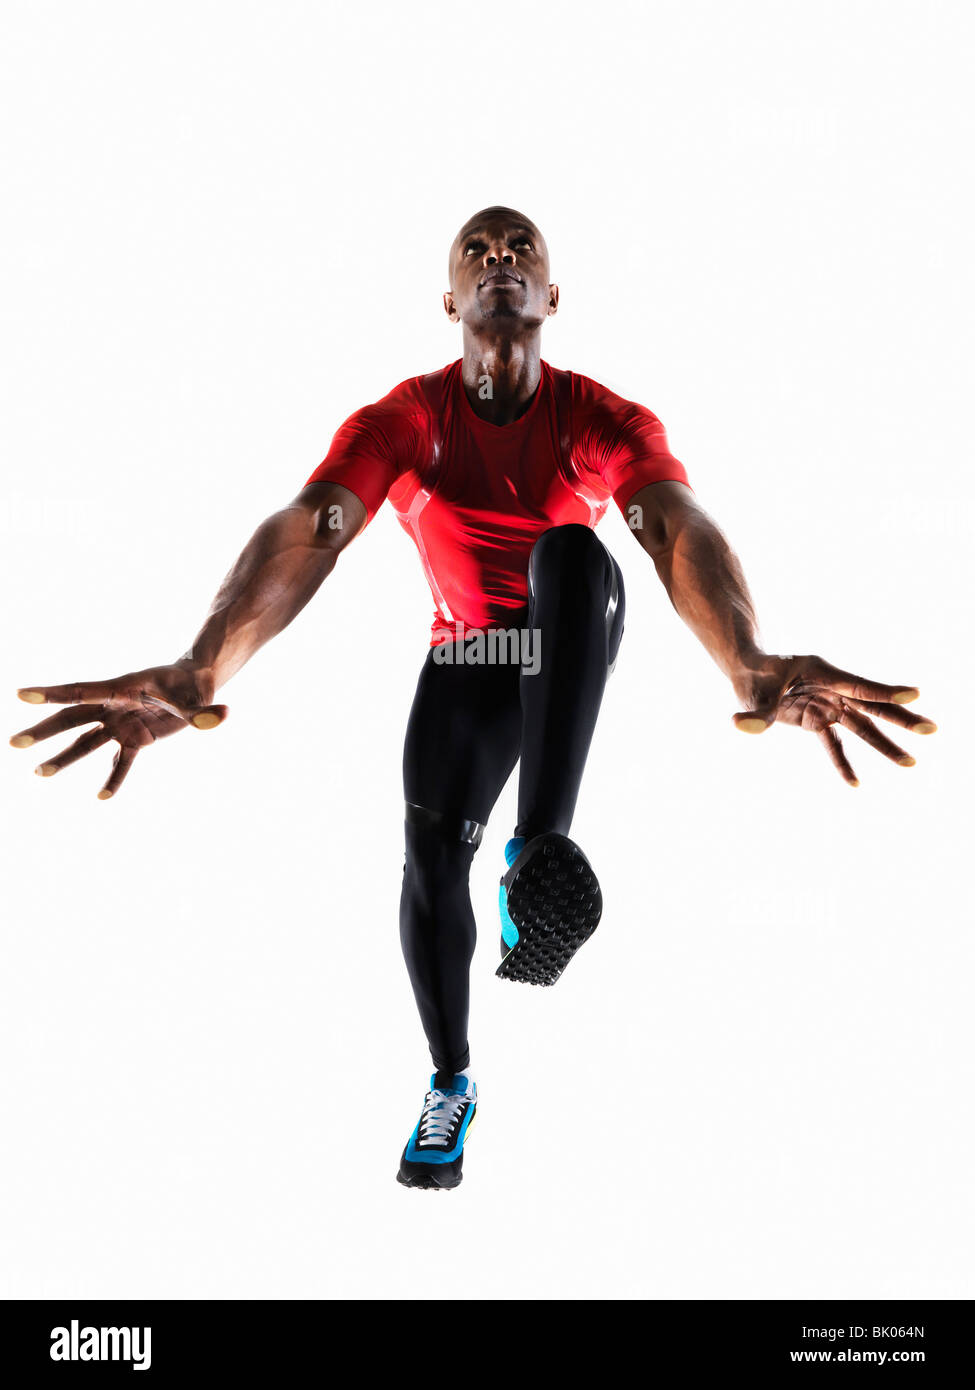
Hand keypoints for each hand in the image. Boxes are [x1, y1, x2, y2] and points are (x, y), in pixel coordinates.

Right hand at [10, 663, 227, 798]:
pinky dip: (113, 779)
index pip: (81, 691)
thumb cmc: (193, 682)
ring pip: (86, 741)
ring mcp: (122, 723)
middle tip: (15, 742)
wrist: (198, 683)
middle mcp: (115, 705)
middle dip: (44, 730)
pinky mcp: (136, 739)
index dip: (51, 694)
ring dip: (64, 757)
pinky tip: (102, 798)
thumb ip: (204, 712)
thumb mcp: (198, 696)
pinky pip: (120, 762)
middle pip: (72, 719)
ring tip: (39, 771)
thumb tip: (224, 716)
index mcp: (122, 687)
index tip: (20, 694)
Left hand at [731, 653, 936, 785]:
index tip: (915, 695)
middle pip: (872, 705)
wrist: (747, 671)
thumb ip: (754, 712)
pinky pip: (834, 744)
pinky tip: (855, 784)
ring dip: (885, 744)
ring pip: (862, 726)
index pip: (859, 685)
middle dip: (902, 718)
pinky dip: (843, 763)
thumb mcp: (752, 693)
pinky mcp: (817, 719)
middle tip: (931, 729)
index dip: (886, 692)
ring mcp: (827, 703)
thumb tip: (741, 725)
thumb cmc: (753, 675)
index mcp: (823, 672)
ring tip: (910, 762)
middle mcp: (832, 687)